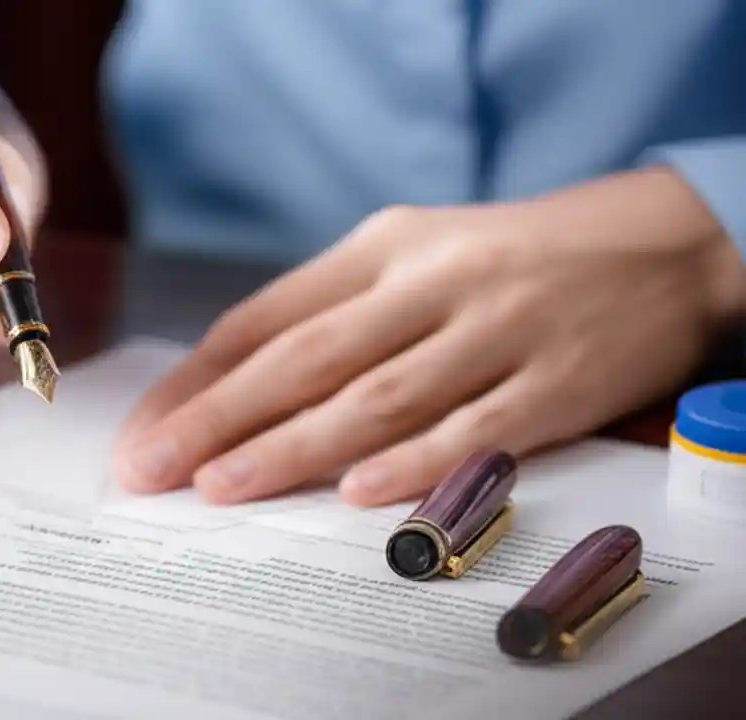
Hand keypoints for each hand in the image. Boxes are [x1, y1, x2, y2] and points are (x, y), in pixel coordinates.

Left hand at [112, 168, 745, 505]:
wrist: (658, 243)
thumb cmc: (508, 260)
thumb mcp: (414, 254)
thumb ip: (335, 311)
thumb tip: (236, 387)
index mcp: (382, 247)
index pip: (266, 318)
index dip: (197, 378)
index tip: (145, 429)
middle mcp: (430, 281)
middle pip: (305, 358)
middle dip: (217, 418)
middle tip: (151, 467)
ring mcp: (496, 330)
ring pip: (376, 396)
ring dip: (291, 445)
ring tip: (219, 486)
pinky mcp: (556, 381)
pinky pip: (475, 426)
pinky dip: (414, 461)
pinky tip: (355, 490)